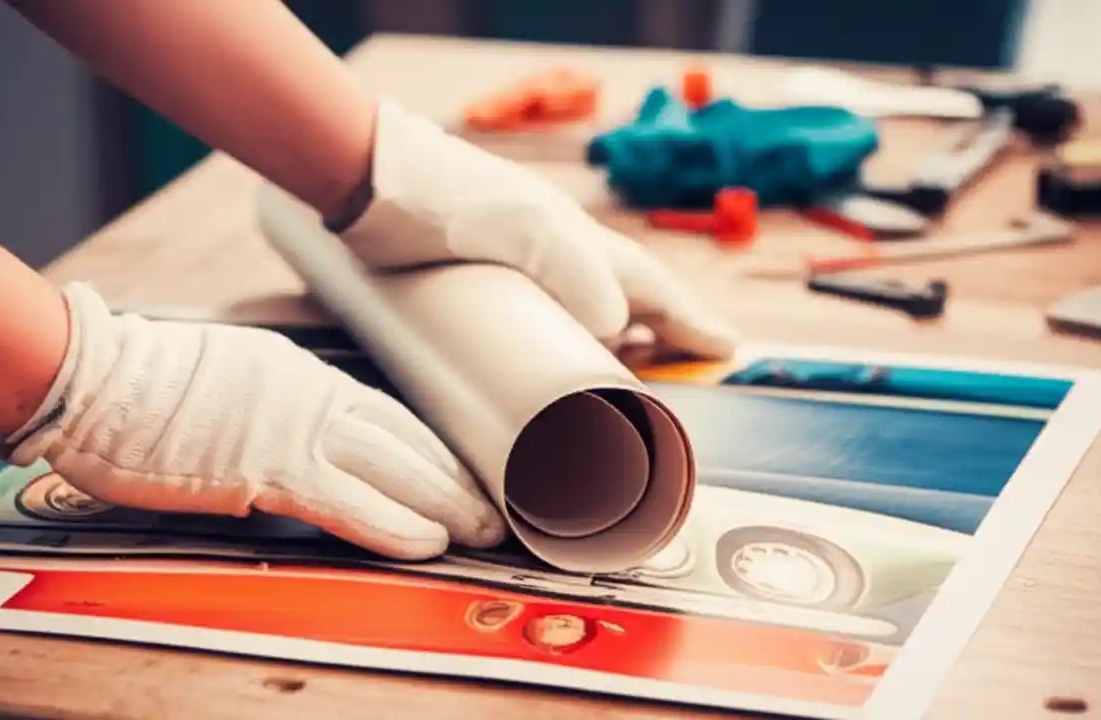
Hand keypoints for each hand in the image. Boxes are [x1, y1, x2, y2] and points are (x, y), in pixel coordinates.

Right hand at [4, 283, 506, 559]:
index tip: (464, 471)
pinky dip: (393, 524)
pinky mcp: (268, 467)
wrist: (98, 375)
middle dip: (456, 478)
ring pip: (395, 468)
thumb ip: (273, 402)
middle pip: (407, 441)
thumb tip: (298, 433)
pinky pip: (348, 502)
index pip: (388, 415)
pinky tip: (427, 542)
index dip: (432, 449)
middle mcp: (312, 396)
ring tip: (482, 531)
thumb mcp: (229, 377)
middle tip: (496, 508)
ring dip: (445, 502)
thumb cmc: (144, 383)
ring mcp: (294, 430)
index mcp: (302, 375)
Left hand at [332, 99, 737, 358]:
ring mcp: (525, 271)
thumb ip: (578, 274)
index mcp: (585, 246)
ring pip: (588, 315)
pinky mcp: (485, 288)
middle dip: (664, 340)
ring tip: (630, 383)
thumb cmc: (451, 196)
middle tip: (686, 377)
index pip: (657, 292)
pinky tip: (550, 374)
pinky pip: (542, 324)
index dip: (693, 328)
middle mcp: (563, 259)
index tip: (729, 355)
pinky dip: (562, 350)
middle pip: (631, 304)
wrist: (371, 182)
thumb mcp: (529, 231)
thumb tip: (616, 331)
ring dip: (616, 347)